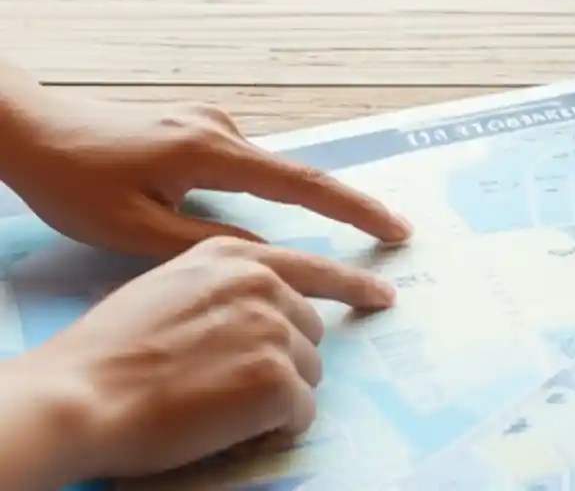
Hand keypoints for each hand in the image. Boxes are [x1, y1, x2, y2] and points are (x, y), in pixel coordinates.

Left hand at [2, 92, 410, 255]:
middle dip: (341, 207)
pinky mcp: (194, 125)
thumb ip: (207, 246)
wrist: (27, 127)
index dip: (355, 210)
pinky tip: (246, 210)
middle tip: (386, 235)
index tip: (395, 229)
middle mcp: (220, 128)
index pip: (301, 185)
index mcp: (210, 152)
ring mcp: (208, 122)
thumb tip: (272, 260)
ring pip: (264, 171)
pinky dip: (260, 190)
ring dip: (292, 201)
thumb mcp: (134, 231)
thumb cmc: (72, 182)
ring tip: (310, 231)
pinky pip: (242, 163)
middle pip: (293, 175)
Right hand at [21, 236, 395, 482]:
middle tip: (224, 385)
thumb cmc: (107, 353)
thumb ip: (222, 289)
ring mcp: (275, 328)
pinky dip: (272, 428)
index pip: (314, 267)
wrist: (80, 395)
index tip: (384, 295)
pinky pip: (300, 413)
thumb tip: (263, 312)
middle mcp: (263, 283)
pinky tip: (229, 426)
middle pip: (308, 333)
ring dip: (272, 396)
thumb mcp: (168, 288)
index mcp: (233, 255)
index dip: (354, 285)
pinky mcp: (278, 378)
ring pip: (307, 374)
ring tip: (214, 403)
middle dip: (280, 362)